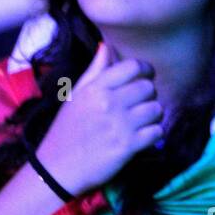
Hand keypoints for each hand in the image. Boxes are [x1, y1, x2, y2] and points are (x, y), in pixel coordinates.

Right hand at [35, 42, 163, 193]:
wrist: (57, 169)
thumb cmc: (67, 130)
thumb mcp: (76, 96)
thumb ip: (95, 71)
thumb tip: (107, 45)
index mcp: (95, 88)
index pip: (133, 66)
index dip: (145, 70)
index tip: (145, 77)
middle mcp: (108, 103)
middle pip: (148, 88)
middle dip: (148, 95)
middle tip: (139, 104)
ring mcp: (119, 125)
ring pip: (156, 109)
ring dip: (153, 116)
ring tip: (141, 122)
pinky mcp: (128, 146)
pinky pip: (157, 131)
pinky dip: (154, 134)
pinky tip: (143, 136)